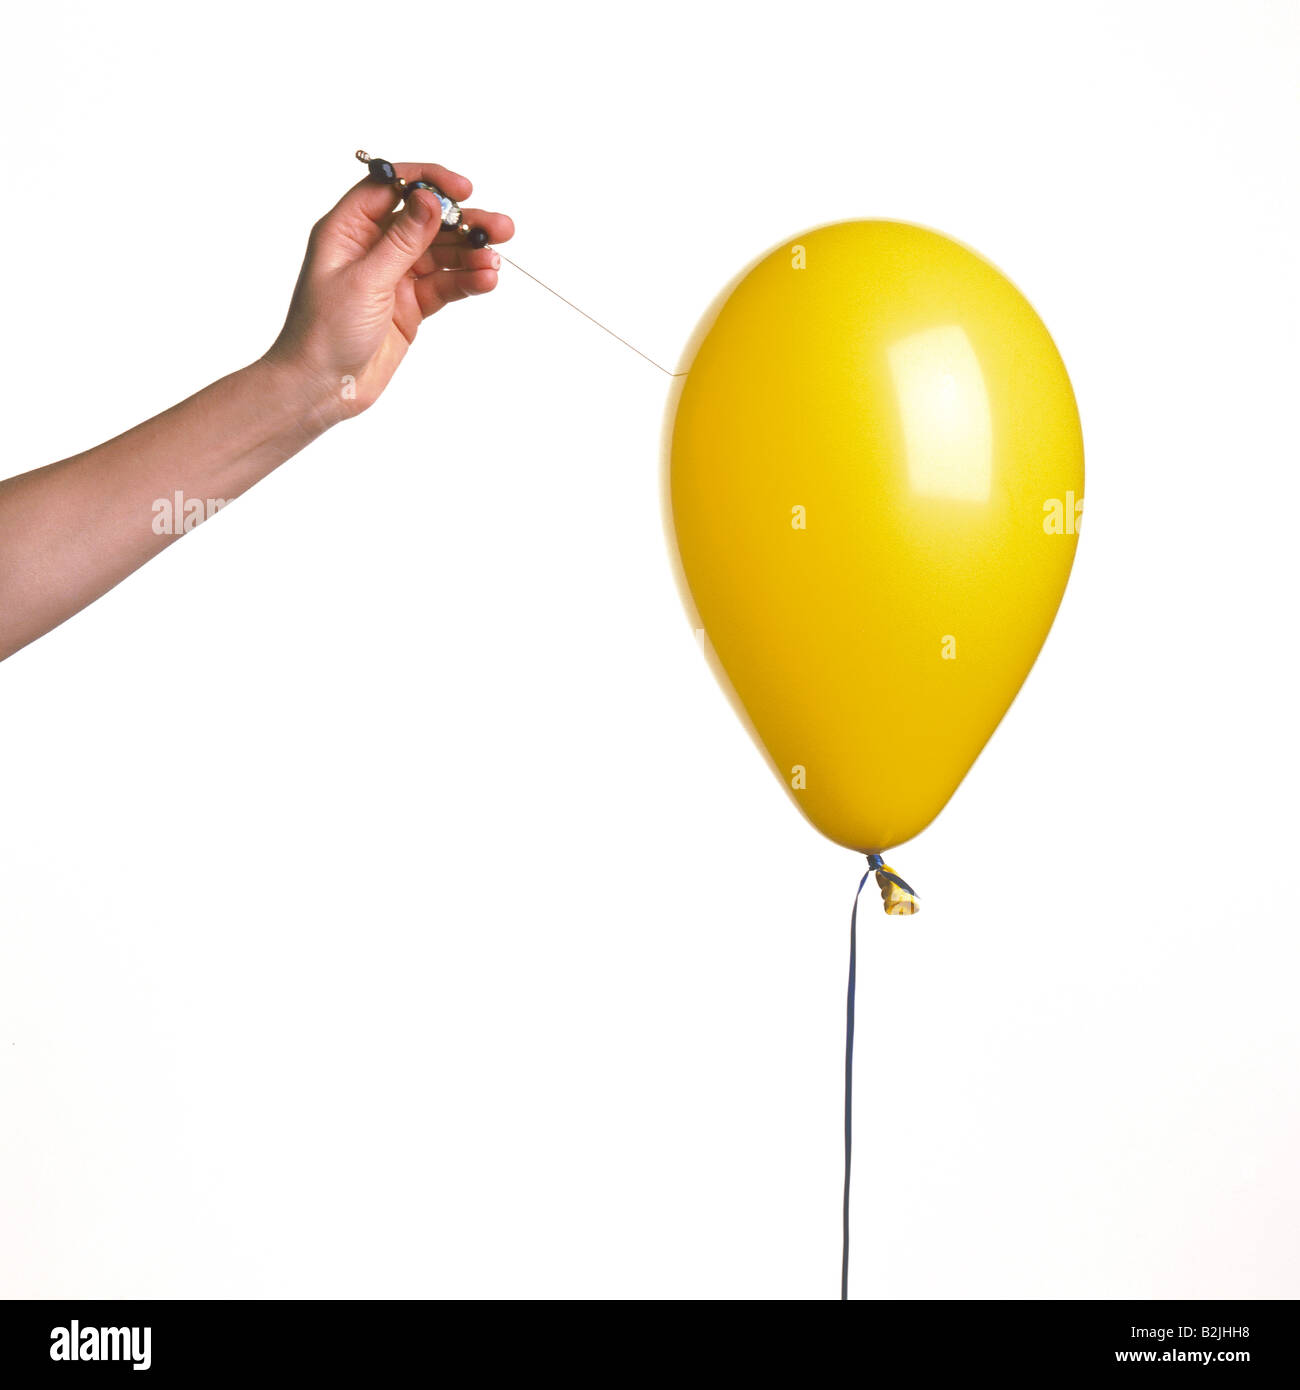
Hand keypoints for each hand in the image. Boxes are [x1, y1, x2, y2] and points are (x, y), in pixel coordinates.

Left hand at [264, 162, 513, 421]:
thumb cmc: (324, 333)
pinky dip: (465, 282)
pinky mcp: (410, 305)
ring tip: (495, 262)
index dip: (428, 183)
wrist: (321, 387)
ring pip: (440, 254)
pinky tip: (485, 280)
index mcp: (348, 230)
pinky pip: (444, 285)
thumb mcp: (365, 281)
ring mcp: (393, 276)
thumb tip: (428, 200)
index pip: (392, 188)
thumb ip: (401, 241)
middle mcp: (372, 247)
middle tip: (500, 228)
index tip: (462, 190)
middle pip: (425, 221)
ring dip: (470, 255)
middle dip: (463, 223)